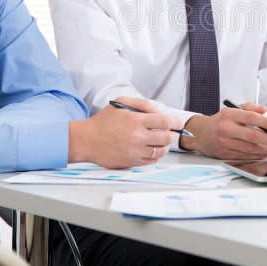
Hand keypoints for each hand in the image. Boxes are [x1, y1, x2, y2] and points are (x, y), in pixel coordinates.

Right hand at [68, 96, 182, 167]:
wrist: (86, 140)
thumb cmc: (103, 121)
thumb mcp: (121, 103)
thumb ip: (142, 103)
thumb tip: (158, 110)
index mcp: (135, 120)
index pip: (164, 121)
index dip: (176, 122)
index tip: (179, 123)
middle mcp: (136, 137)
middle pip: (166, 137)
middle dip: (173, 134)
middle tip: (172, 133)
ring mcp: (134, 151)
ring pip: (160, 151)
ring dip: (165, 146)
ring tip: (162, 141)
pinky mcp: (130, 162)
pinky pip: (151, 161)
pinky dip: (155, 156)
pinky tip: (152, 150)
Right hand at [180, 102, 266, 159]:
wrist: (201, 133)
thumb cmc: (220, 121)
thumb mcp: (232, 109)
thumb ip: (250, 108)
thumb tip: (264, 110)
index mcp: (229, 115)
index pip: (251, 118)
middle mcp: (226, 128)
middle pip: (253, 135)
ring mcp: (224, 142)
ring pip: (250, 148)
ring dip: (266, 150)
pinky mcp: (224, 153)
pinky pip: (245, 156)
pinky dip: (257, 155)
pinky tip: (264, 153)